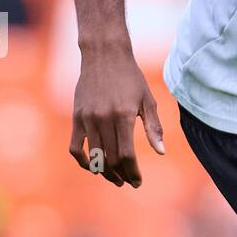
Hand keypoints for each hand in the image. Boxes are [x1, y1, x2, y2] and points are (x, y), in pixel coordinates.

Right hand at [69, 46, 164, 186]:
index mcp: (123, 116)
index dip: (132, 172)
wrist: (104, 55)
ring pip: (94, 156)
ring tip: (115, 178)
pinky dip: (83, 161)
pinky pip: (75, 147)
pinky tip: (93, 167)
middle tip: (128, 182)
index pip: (126, 155)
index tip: (138, 181)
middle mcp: (104, 119)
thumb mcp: (147, 100)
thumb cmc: (130, 77)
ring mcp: (88, 118)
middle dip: (121, 175)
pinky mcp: (77, 117)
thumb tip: (161, 152)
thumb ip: (153, 127)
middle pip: (110, 159)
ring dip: (105, 172)